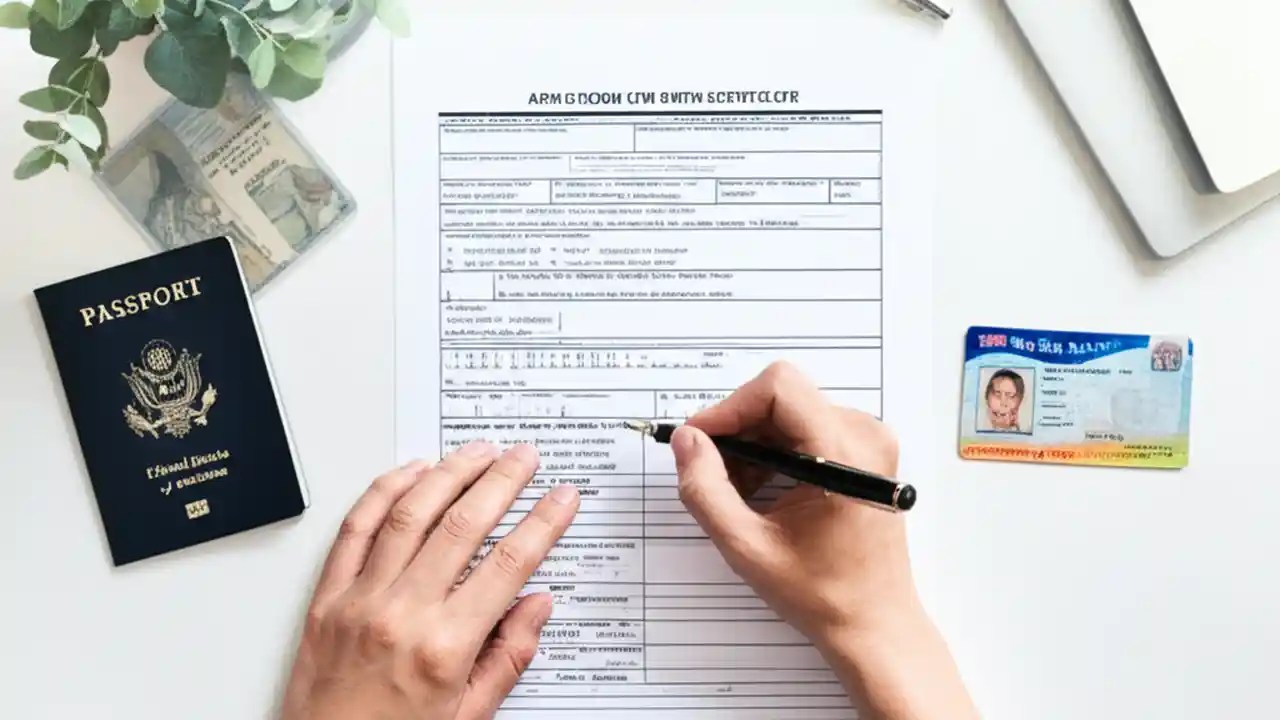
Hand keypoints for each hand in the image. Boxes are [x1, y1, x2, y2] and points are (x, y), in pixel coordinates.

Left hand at [281, 443, 580, 719]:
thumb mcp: (468, 716)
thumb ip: (507, 657)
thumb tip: (537, 606)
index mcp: (446, 647)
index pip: (509, 565)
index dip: (543, 522)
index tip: (562, 498)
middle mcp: (403, 615)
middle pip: (464, 525)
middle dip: (502, 481)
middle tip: (525, 457)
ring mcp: (360, 600)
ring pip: (410, 514)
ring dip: (448, 474)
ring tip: (476, 453)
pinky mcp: (327, 598)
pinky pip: (356, 528)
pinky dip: (383, 491)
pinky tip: (410, 472)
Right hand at [673, 362, 913, 643]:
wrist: (874, 623)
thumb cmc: (822, 594)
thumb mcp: (747, 547)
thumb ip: (706, 490)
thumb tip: (686, 441)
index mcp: (845, 452)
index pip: (779, 387)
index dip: (730, 407)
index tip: (700, 440)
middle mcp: (865, 435)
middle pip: (782, 397)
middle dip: (738, 429)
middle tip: (710, 471)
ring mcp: (868, 442)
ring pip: (790, 412)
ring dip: (753, 443)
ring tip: (735, 489)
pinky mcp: (863, 453)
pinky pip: (806, 428)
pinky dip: (774, 451)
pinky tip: (759, 489)